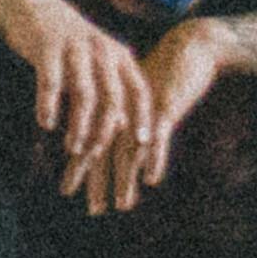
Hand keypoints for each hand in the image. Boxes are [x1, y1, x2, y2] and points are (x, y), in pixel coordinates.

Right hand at [0, 0, 152, 179]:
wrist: (33, 8)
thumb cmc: (70, 45)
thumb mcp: (98, 62)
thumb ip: (113, 91)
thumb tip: (127, 127)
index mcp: (119, 55)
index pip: (139, 90)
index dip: (143, 117)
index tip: (142, 144)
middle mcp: (101, 50)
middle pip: (112, 97)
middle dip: (106, 130)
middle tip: (96, 155)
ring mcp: (75, 47)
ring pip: (84, 93)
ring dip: (79, 125)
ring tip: (72, 149)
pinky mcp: (47, 46)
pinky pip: (50, 81)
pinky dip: (49, 104)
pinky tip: (46, 123)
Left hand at [81, 21, 238, 216]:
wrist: (188, 47)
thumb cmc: (165, 73)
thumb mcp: (141, 100)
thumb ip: (128, 122)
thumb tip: (121, 153)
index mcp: (111, 108)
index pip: (90, 142)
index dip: (79, 167)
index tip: (68, 191)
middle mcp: (122, 110)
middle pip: (103, 148)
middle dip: (95, 180)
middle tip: (91, 210)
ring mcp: (141, 109)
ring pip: (128, 147)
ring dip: (125, 178)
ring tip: (121, 205)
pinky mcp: (164, 105)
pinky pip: (158, 135)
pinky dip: (155, 157)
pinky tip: (151, 179)